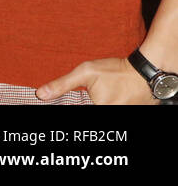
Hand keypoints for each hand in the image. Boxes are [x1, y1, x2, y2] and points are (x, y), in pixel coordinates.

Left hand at [37, 57, 155, 104]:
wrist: (144, 73)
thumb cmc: (115, 70)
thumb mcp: (86, 72)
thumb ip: (62, 84)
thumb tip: (40, 94)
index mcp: (98, 109)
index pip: (76, 112)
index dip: (68, 105)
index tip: (68, 99)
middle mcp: (109, 114)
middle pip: (88, 110)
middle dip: (84, 103)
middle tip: (91, 94)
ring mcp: (120, 114)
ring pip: (98, 110)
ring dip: (94, 104)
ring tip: (102, 93)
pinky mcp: (127, 113)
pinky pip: (109, 110)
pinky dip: (104, 104)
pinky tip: (107, 97)